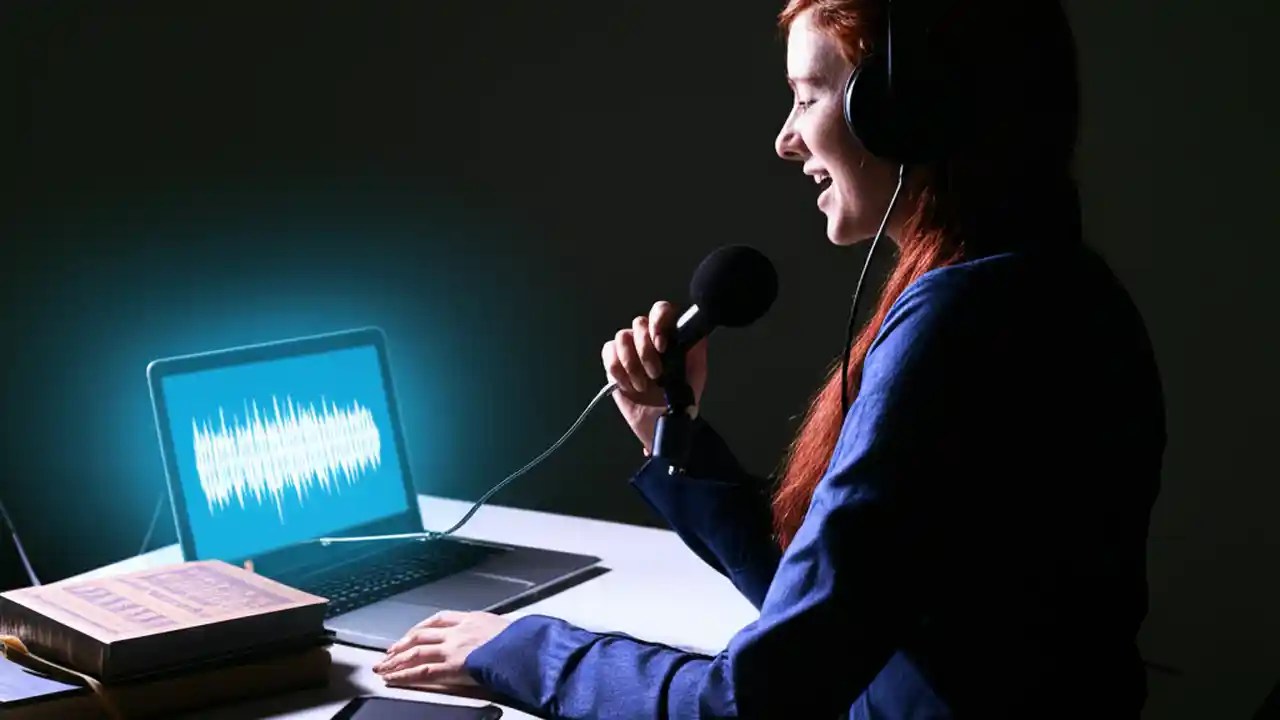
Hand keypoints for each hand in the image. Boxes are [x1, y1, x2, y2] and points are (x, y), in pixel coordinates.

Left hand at [372, 610, 510, 689]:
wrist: (526, 648)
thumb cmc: (523, 641)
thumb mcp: (507, 627)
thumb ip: (493, 632)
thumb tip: (495, 639)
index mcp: (472, 618)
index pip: (439, 619)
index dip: (421, 627)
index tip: (411, 634)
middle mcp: (459, 630)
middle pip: (421, 634)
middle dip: (402, 644)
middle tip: (388, 653)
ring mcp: (453, 648)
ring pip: (416, 651)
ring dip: (396, 660)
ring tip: (384, 667)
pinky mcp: (451, 666)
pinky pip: (421, 671)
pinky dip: (405, 675)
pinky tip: (394, 679)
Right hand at [602, 301, 708, 453]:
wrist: (662, 422)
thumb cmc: (681, 397)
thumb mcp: (696, 371)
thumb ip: (696, 347)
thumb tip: (693, 329)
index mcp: (669, 334)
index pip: (661, 310)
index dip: (658, 321)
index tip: (662, 345)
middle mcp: (648, 337)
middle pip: (639, 323)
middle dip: (645, 351)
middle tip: (655, 374)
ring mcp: (629, 349)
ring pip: (622, 337)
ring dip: (631, 363)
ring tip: (642, 384)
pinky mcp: (613, 363)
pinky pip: (608, 352)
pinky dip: (617, 370)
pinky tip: (629, 385)